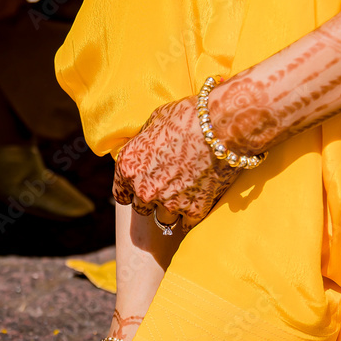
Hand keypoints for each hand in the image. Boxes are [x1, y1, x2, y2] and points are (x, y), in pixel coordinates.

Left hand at [113, 97, 238, 230]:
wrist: (219, 125)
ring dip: (172, 209)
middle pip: (142, 208)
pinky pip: (188, 223)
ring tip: (186, 194)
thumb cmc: (186, 116)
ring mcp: (168, 204)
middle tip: (169, 187)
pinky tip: (199, 202)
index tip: (140, 190)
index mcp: (128, 168)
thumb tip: (144, 148)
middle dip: (153, 199)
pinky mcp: (193, 210)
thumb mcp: (153, 123)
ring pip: (165, 218)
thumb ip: (144, 143)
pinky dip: (192, 215)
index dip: (132, 191)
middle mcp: (144, 190)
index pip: (121, 194)